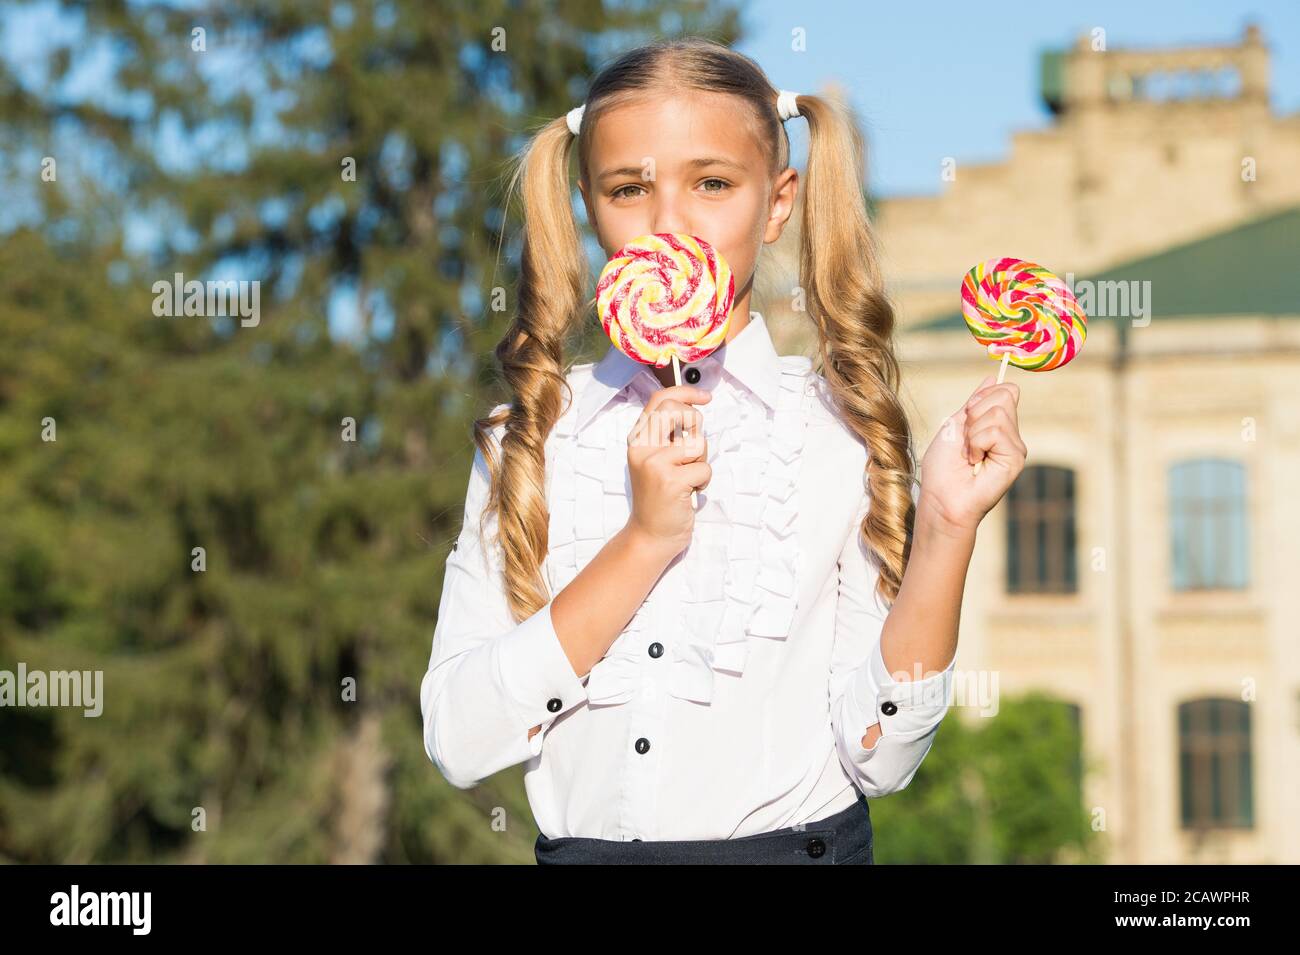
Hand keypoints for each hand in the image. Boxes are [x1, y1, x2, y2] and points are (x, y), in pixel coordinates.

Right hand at [625, 384, 711, 556]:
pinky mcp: (671, 481)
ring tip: (687, 478)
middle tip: (692, 449)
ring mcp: (655, 464)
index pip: (660, 400)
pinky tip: (689, 492)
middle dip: (696, 426)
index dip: (686, 392)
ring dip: (701, 461)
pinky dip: (703, 481)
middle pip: (678, 411)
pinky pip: (704, 468)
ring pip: (697, 443)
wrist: (650, 535)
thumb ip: (667, 435)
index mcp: (638, 440)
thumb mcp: (655, 460)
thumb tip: (692, 408)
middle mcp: (642, 448)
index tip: (705, 397)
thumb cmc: (660, 497)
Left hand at [917, 374, 1026, 534]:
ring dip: (973, 432)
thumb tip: (992, 377)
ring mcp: (1015, 446)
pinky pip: (996, 431)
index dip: (981, 399)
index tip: (966, 417)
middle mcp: (1010, 434)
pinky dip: (977, 443)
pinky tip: (975, 462)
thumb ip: (975, 403)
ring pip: (999, 412)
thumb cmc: (943, 467)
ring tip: (969, 454)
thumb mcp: (955, 425)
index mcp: (997, 425)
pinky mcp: (1016, 458)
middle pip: (1004, 395)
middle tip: (966, 440)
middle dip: (975, 414)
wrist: (941, 497)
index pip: (1004, 390)